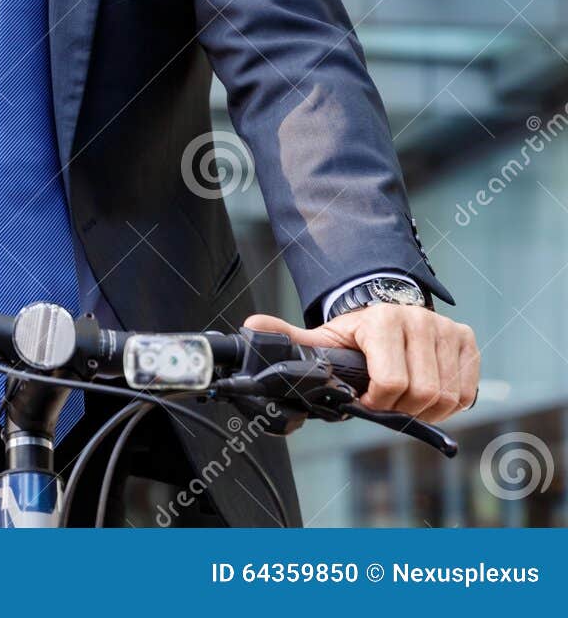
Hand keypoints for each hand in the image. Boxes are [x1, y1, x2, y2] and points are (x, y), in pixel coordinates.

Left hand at [245, 306, 478, 422]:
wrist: (385, 308)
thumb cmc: (355, 332)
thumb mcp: (324, 336)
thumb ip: (292, 339)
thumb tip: (251, 329)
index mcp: (384, 321)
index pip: (391, 381)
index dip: (377, 402)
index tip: (365, 400)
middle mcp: (420, 321)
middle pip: (423, 393)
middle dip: (401, 408)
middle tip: (385, 403)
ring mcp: (448, 330)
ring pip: (447, 396)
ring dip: (426, 410)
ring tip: (403, 399)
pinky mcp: (467, 341)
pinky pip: (467, 393)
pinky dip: (449, 404)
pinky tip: (426, 394)